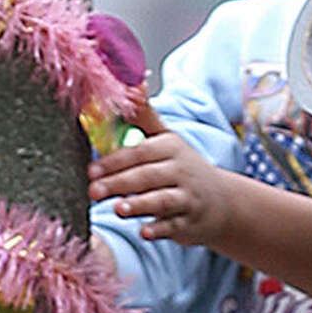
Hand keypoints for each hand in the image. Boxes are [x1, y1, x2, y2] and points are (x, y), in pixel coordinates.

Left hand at [90, 118, 243, 253]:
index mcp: (170, 148)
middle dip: (119, 183)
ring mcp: (187, 198)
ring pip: (162, 201)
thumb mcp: (166, 139)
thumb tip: (132, 79)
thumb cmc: (181, 167)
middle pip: (147, 176)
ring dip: (140, 204)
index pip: (140, 152)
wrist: (221, 201)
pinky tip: (144, 233)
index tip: (91, 170)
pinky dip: (160, 230)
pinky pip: (174, 227)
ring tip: (118, 209)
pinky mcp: (189, 223)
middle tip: (93, 191)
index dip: (115, 160)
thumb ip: (143, 114)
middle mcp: (181, 171)